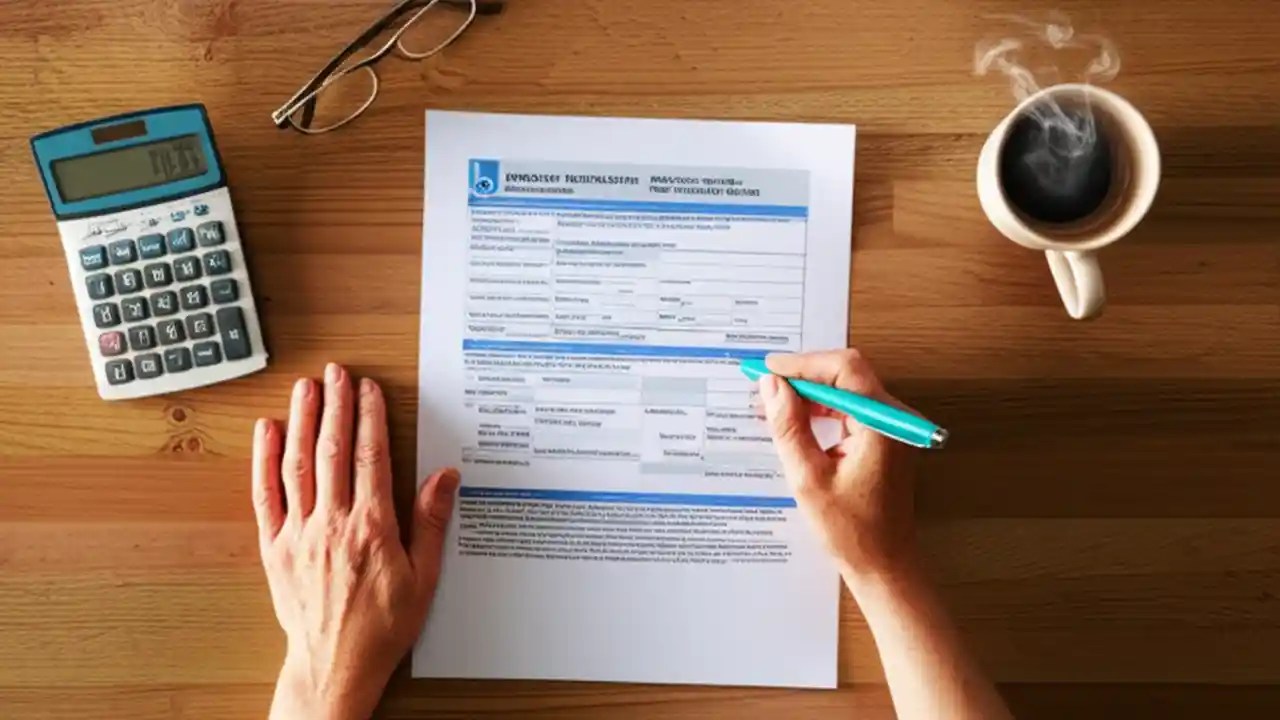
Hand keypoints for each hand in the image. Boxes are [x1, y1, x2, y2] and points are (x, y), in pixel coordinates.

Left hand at [252, 363, 458, 719]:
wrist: (335, 665)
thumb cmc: (382, 627)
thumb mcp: (424, 577)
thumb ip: (430, 522)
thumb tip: (444, 477)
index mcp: (372, 528)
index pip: (371, 457)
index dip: (370, 417)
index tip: (369, 390)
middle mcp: (332, 524)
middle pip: (334, 451)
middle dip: (336, 406)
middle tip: (337, 373)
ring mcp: (299, 534)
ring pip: (298, 464)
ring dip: (302, 421)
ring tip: (306, 388)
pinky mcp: (275, 548)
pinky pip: (266, 495)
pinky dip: (265, 460)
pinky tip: (268, 432)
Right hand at [757, 350, 918, 583]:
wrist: (884, 564)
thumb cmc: (850, 530)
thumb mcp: (808, 478)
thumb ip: (790, 427)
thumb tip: (771, 385)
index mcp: (880, 423)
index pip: (843, 369)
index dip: (802, 364)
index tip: (767, 370)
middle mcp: (892, 418)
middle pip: (847, 374)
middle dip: (804, 376)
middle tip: (765, 386)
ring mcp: (891, 428)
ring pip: (847, 390)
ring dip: (811, 393)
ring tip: (773, 404)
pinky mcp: (884, 439)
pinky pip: (851, 410)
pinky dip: (823, 410)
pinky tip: (796, 421)